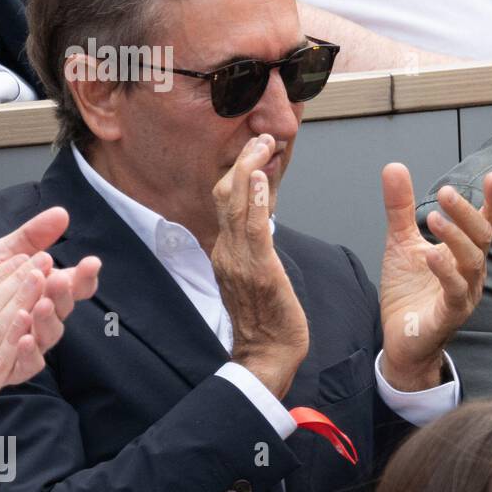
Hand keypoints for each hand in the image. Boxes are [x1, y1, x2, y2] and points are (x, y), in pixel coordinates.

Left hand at [0, 207, 99, 384]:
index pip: (77, 285)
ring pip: (52, 334)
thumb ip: (31, 236)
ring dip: (48, 320)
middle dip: (64, 294)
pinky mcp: (14, 366)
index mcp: (47, 291)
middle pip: (66, 308)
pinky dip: (29, 352)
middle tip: (57, 278)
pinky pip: (29, 363)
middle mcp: (44, 317)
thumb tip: (61, 213)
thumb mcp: (0, 255)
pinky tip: (24, 337)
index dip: (86, 275)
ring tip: (38, 304)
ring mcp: (32, 342)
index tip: (91, 262)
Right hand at [211, 134, 308, 398]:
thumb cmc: (266, 318)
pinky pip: (254, 229)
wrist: (267, 355)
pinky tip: (261, 178)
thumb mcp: (253, 275)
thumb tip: (260, 220)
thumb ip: (252, 247)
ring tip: (262, 144)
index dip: (237, 172)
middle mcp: (225, 252)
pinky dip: (256, 200)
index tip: (253, 148)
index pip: (224, 202)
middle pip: (223, 195)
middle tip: (259, 136)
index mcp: (224, 251)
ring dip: (249, 170)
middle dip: (240, 161)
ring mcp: (238, 261)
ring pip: (235, 205)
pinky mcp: (258, 271)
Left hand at [378, 164, 491, 391]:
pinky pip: (455, 291)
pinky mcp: (450, 314)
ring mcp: (465, 293)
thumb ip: (400, 207)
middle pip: (482, 237)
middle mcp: (471, 271)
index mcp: (465, 252)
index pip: (488, 223)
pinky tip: (430, 256)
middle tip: (446, 193)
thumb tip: (394, 166)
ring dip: (455, 237)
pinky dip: (445, 272)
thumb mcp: (401, 242)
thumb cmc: (409, 291)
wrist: (401, 338)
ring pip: (472, 261)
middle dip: (466, 213)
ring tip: (434, 218)